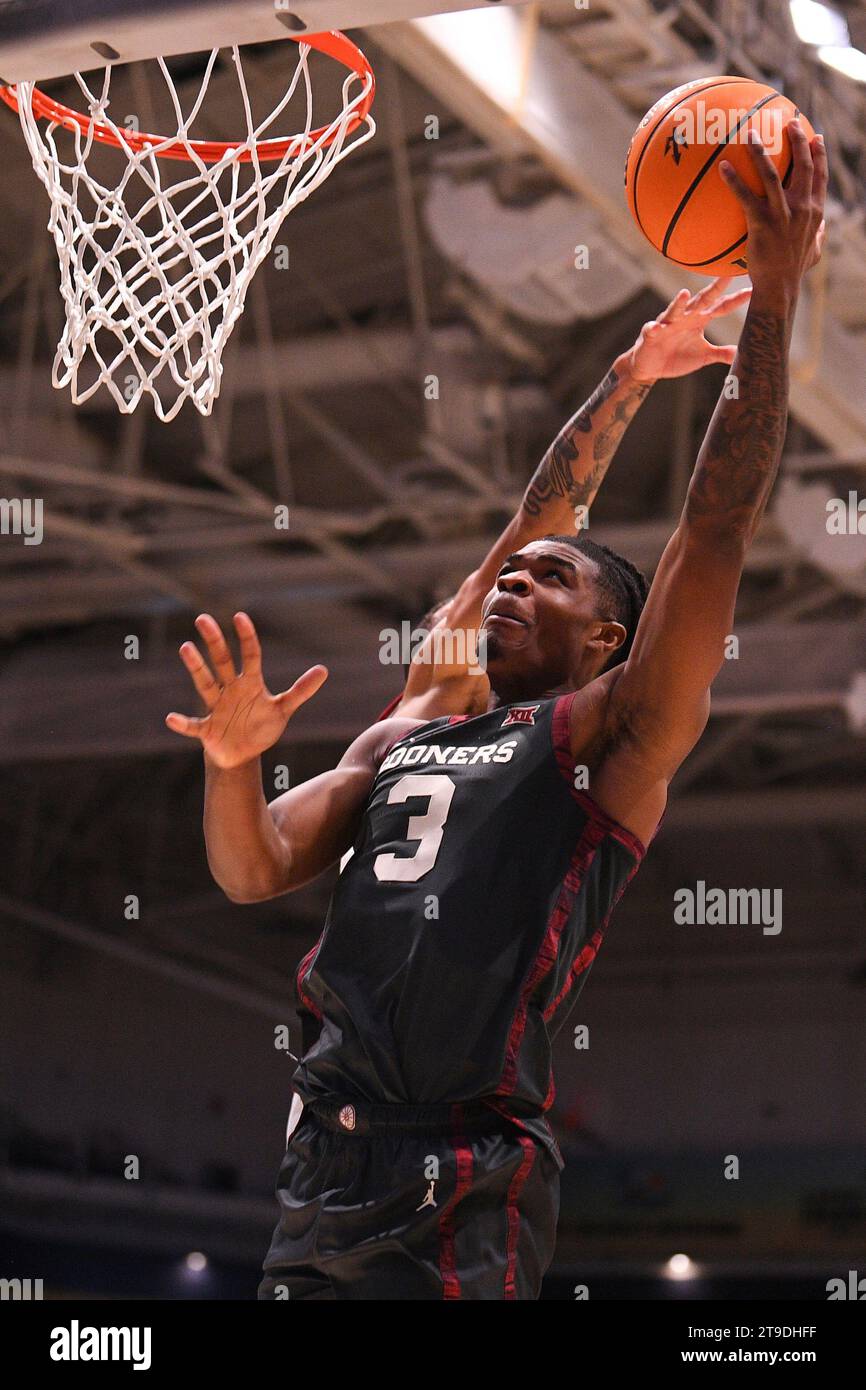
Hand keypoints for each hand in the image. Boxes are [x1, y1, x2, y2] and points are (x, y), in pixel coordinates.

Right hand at [166, 612, 327, 768]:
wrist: (241, 753)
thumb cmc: (261, 727)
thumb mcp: (283, 709)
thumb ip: (301, 691)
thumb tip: (324, 670)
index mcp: (250, 683)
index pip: (250, 655)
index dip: (246, 637)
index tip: (240, 616)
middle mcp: (230, 690)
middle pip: (221, 661)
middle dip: (213, 641)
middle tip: (203, 618)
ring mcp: (216, 708)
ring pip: (205, 684)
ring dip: (196, 668)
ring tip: (186, 648)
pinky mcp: (206, 729)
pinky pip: (192, 725)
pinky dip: (182, 723)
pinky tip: (172, 718)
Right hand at [625, 278, 752, 382]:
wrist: (650, 366)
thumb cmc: (678, 356)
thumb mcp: (704, 356)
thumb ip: (722, 353)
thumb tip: (743, 354)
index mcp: (700, 319)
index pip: (721, 306)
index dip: (736, 300)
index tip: (752, 290)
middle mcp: (685, 316)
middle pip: (702, 300)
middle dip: (714, 288)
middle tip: (727, 275)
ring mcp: (667, 324)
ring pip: (674, 310)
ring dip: (679, 302)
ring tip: (684, 293)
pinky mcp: (651, 334)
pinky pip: (652, 329)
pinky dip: (653, 327)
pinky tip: (656, 327)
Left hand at [719, 121, 827, 299]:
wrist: (780, 287)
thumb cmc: (794, 271)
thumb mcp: (814, 252)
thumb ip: (819, 236)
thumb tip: (823, 228)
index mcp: (815, 212)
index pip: (820, 176)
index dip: (820, 154)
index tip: (817, 137)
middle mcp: (802, 208)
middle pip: (803, 165)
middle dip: (798, 140)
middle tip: (790, 122)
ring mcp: (783, 214)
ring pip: (772, 174)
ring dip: (761, 150)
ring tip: (751, 133)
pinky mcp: (762, 223)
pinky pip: (745, 195)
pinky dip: (734, 179)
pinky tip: (722, 167)